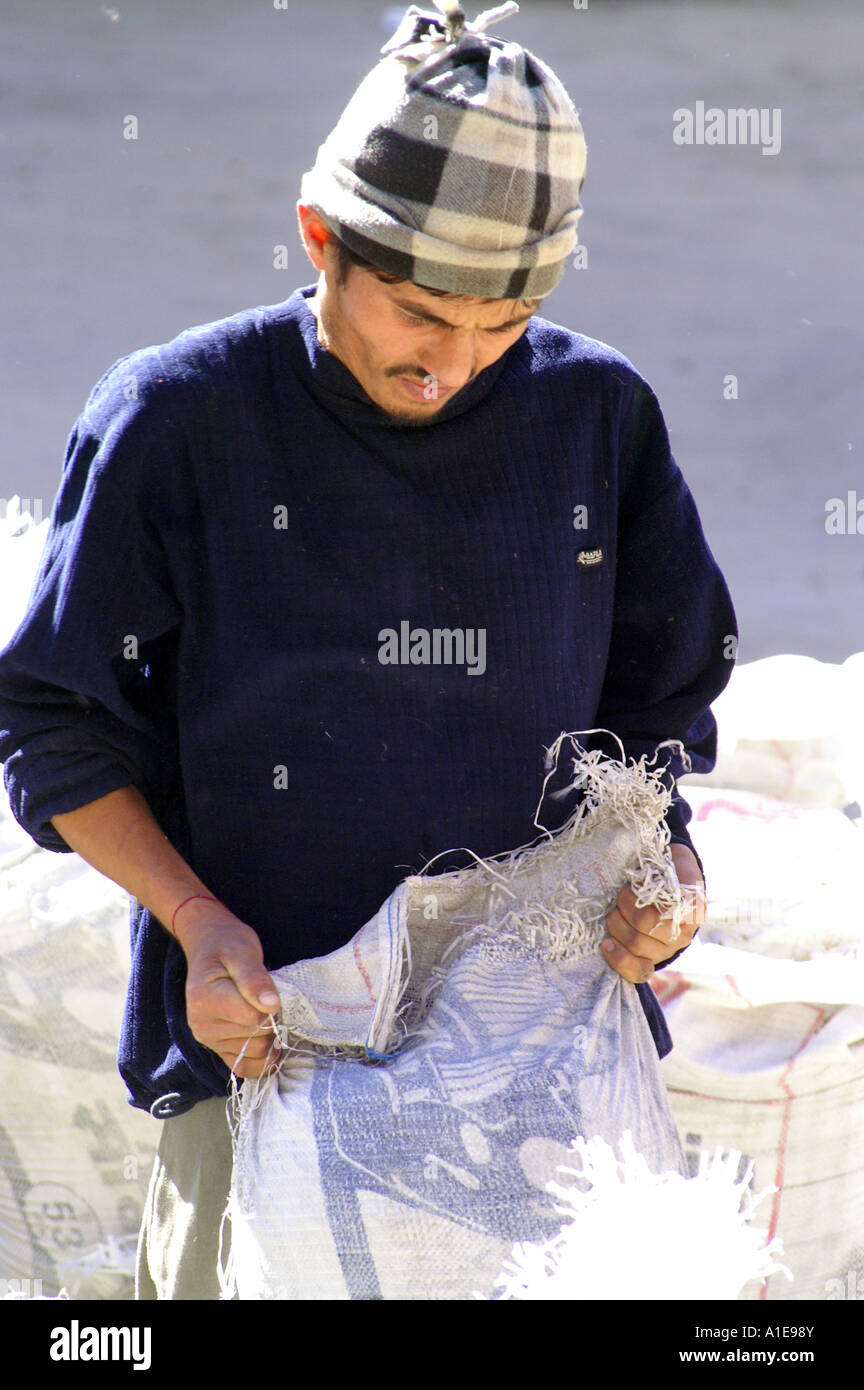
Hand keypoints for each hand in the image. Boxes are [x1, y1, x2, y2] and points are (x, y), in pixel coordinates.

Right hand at [174, 903, 282, 1078]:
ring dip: (269, 1036)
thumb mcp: (243, 952)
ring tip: (265, 1012)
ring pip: (256, 1053)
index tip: (272, 988)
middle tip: (270, 998)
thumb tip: (272, 1005)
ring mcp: (208, 1040)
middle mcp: (201, 1025)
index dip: (271, 1005)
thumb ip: (255, 979)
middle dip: (271, 1020)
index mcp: (204, 1000)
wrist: (209, 946)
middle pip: (256, 1038)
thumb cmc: (227, 945)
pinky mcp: (218, 1049)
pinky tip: (270, 1039)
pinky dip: (263, 1058)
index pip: (253, 1017)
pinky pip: (245, 1068)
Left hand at [601, 843, 704, 983]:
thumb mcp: (679, 863)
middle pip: (645, 926)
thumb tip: (682, 893)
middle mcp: (683, 934)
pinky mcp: (650, 962)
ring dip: (617, 926)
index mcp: (693, 910)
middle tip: (620, 894)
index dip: (639, 898)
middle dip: (624, 906)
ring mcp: (667, 951)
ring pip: (636, 946)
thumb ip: (683, 874)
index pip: (665, 911)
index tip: (633, 884)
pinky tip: (607, 944)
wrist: (663, 887)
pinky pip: (637, 972)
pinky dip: (618, 959)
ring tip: (614, 912)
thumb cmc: (668, 872)